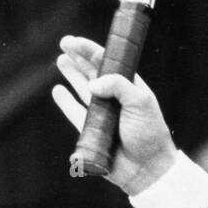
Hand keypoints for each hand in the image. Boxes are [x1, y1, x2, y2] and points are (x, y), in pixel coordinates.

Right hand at [52, 35, 177, 194]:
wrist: (147, 167)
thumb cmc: (149, 132)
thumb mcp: (140, 102)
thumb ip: (118, 86)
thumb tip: (91, 84)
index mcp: (130, 87)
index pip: (109, 63)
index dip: (92, 50)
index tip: (76, 41)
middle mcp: (115, 98)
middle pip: (93, 72)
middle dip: (79, 57)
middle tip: (64, 43)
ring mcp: (103, 113)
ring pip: (82, 89)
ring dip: (72, 75)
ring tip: (61, 60)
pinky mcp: (91, 131)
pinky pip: (74, 113)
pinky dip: (65, 102)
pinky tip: (57, 91)